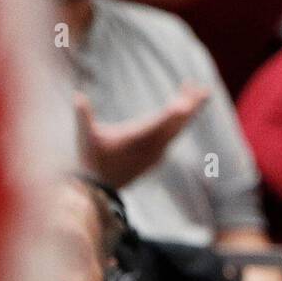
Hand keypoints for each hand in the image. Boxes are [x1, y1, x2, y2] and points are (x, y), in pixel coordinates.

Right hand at [74, 85, 207, 188]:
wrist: (97, 190)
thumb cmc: (90, 160)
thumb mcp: (85, 137)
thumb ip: (83, 115)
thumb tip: (76, 95)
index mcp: (136, 139)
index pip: (159, 124)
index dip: (173, 113)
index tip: (186, 103)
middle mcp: (151, 146)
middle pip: (176, 124)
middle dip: (191, 105)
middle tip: (204, 90)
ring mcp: (156, 152)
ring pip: (177, 129)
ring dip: (188, 111)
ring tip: (200, 92)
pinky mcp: (157, 156)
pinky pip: (174, 136)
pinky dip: (180, 122)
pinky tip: (185, 110)